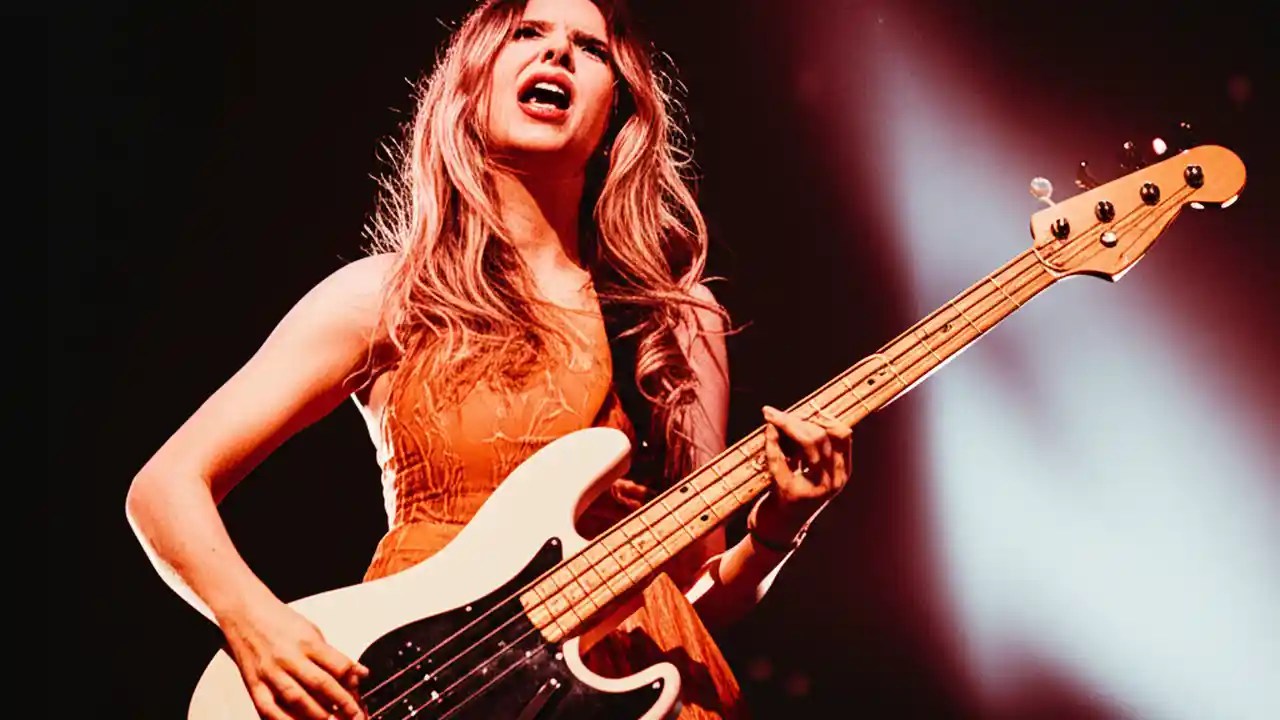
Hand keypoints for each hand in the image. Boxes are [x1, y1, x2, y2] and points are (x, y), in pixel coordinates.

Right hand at [216, 592, 368, 719]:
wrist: (245, 614)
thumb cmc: (279, 621)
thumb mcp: (312, 631)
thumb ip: (332, 655)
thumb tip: (356, 674)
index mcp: (307, 642)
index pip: (337, 665)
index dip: (353, 681)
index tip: (362, 691)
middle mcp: (289, 657)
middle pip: (320, 684)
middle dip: (341, 702)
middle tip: (355, 715)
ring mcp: (270, 673)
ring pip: (297, 699)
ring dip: (318, 715)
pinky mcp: (254, 685)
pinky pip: (270, 710)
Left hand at [757, 404, 851, 539]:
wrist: (779, 529)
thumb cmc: (793, 493)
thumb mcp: (809, 469)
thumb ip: (811, 446)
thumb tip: (802, 411)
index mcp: (841, 473)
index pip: (843, 435)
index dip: (824, 417)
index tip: (805, 410)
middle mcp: (833, 482)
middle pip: (822, 436)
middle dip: (797, 419)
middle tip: (774, 414)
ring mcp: (814, 489)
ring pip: (808, 442)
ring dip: (786, 425)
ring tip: (771, 419)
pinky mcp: (790, 493)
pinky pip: (782, 458)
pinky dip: (772, 442)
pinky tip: (767, 431)